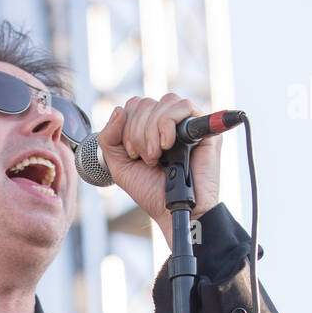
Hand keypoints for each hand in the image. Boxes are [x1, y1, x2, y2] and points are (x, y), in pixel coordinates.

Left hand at [95, 93, 221, 245]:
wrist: (173, 210)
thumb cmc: (151, 192)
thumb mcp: (120, 166)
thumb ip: (109, 138)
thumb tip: (119, 110)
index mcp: (149, 128)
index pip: (133, 106)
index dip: (126, 127)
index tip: (133, 155)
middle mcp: (168, 122)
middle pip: (145, 103)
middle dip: (138, 133)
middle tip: (147, 158)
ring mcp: (186, 123)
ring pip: (163, 102)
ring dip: (152, 131)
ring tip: (157, 156)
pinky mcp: (202, 127)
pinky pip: (182, 107)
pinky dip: (167, 125)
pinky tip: (167, 146)